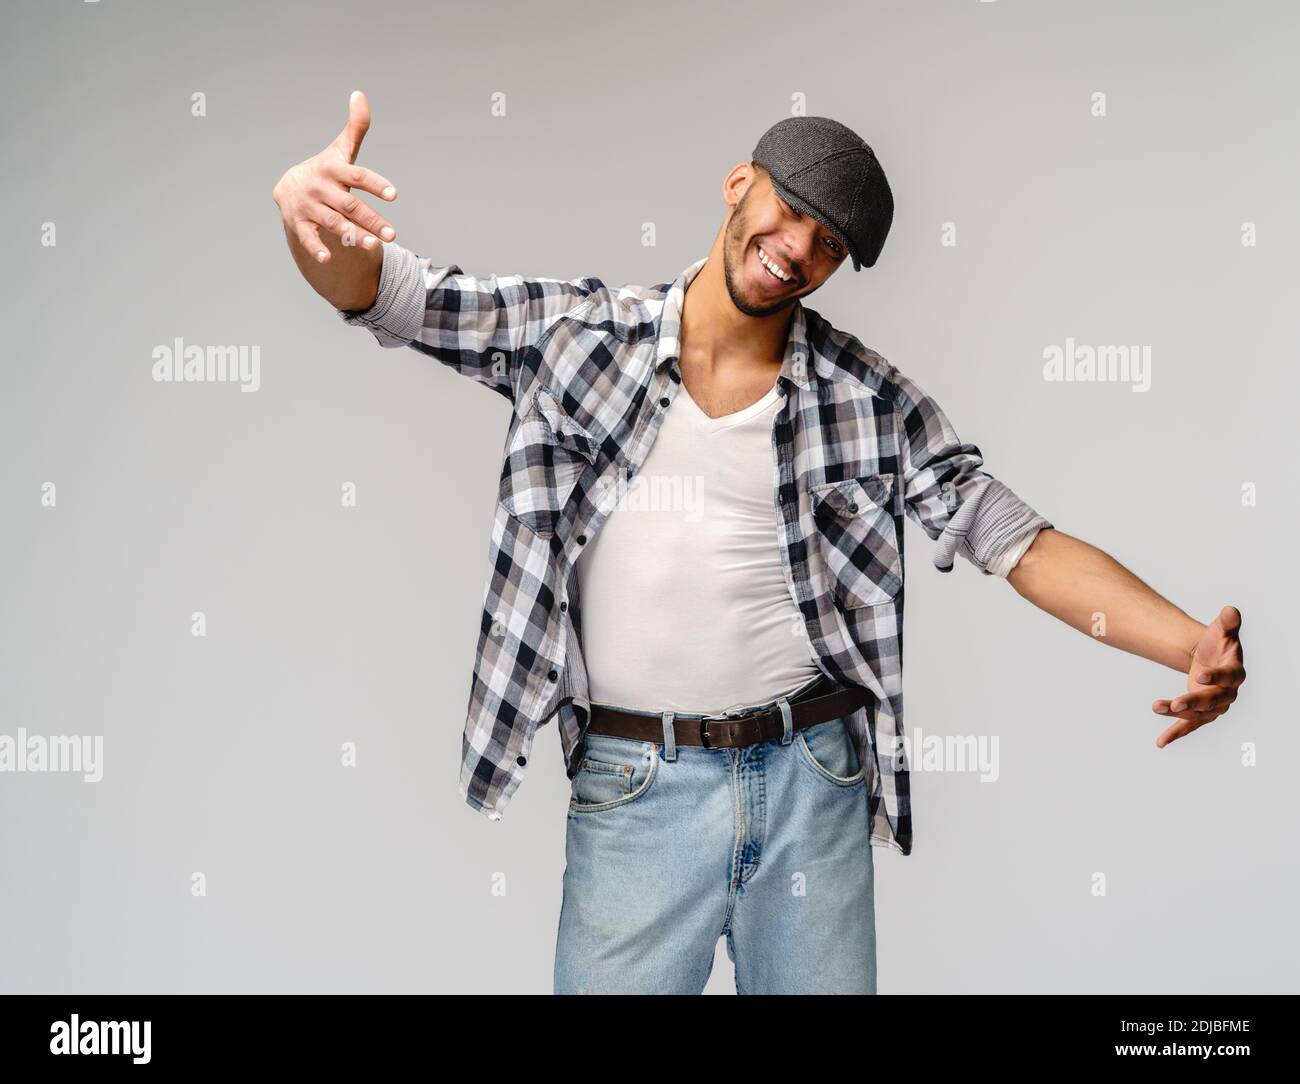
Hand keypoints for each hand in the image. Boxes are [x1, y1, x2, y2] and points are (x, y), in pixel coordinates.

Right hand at [271, 89, 398, 262]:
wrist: (288, 188)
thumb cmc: (325, 171)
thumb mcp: (340, 151)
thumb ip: (355, 128)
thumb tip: (360, 95)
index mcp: (333, 169)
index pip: (357, 175)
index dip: (375, 183)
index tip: (394, 194)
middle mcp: (321, 188)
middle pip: (350, 205)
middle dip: (371, 220)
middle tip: (393, 234)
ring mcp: (309, 207)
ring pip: (334, 223)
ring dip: (354, 235)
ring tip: (375, 245)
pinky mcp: (300, 224)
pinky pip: (308, 237)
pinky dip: (316, 248)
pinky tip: (328, 259)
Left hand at [1151, 605, 1244, 746]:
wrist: (1210, 655)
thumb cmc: (1218, 641)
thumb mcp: (1222, 629)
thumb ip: (1228, 622)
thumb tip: (1230, 610)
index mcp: (1235, 672)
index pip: (1229, 677)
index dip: (1216, 677)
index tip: (1198, 676)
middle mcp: (1228, 693)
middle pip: (1212, 701)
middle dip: (1193, 703)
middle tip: (1174, 703)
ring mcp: (1214, 706)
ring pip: (1198, 715)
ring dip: (1177, 716)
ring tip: (1155, 707)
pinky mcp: (1201, 713)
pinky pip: (1189, 726)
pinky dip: (1175, 734)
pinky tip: (1161, 742)